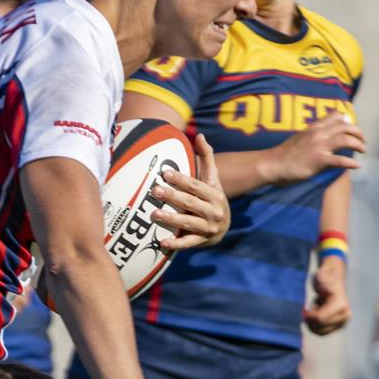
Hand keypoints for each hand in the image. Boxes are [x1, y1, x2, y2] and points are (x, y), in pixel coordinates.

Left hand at [149, 136, 230, 250]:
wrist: (224, 226)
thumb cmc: (212, 198)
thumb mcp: (212, 179)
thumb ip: (207, 158)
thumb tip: (199, 135)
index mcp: (214, 194)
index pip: (196, 186)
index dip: (181, 180)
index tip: (165, 174)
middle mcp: (214, 211)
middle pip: (190, 203)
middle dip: (173, 197)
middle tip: (155, 191)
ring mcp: (209, 228)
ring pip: (188, 223)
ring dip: (171, 219)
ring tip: (154, 214)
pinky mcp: (202, 241)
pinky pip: (188, 243)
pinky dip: (176, 244)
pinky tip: (162, 242)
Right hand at [270, 112, 365, 183]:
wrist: (272, 164)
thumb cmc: (285, 154)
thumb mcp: (300, 137)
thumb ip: (313, 133)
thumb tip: (325, 132)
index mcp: (314, 127)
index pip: (335, 116)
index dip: (347, 121)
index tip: (352, 129)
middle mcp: (318, 133)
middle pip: (345, 126)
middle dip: (358, 132)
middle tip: (363, 142)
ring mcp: (318, 146)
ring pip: (345, 139)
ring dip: (358, 144)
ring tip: (363, 150)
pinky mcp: (318, 160)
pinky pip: (339, 160)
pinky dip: (351, 163)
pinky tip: (357, 166)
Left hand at [304, 256, 350, 334]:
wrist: (333, 279)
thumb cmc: (325, 278)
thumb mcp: (321, 277)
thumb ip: (323, 284)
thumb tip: (327, 290)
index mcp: (341, 305)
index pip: (319, 319)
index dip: (309, 315)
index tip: (305, 307)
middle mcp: (346, 315)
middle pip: (319, 326)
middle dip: (310, 319)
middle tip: (310, 307)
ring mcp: (344, 322)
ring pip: (320, 332)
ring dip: (312, 323)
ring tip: (316, 310)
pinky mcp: (340, 326)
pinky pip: (322, 333)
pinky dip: (315, 327)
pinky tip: (316, 316)